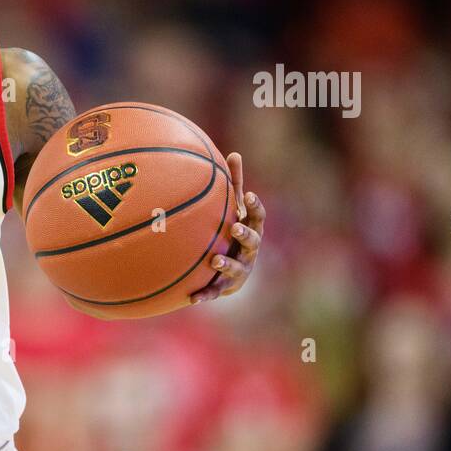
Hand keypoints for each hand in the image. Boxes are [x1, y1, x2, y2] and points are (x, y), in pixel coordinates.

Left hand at [191, 152, 264, 303]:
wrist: (229, 270)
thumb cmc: (230, 231)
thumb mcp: (233, 209)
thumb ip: (234, 184)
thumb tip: (234, 152)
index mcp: (251, 230)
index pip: (258, 216)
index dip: (255, 206)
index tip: (248, 195)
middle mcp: (249, 250)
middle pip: (253, 242)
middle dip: (245, 235)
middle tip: (235, 227)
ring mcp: (240, 269)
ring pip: (236, 267)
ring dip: (227, 263)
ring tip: (215, 259)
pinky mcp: (226, 286)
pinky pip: (215, 291)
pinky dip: (205, 294)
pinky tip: (192, 298)